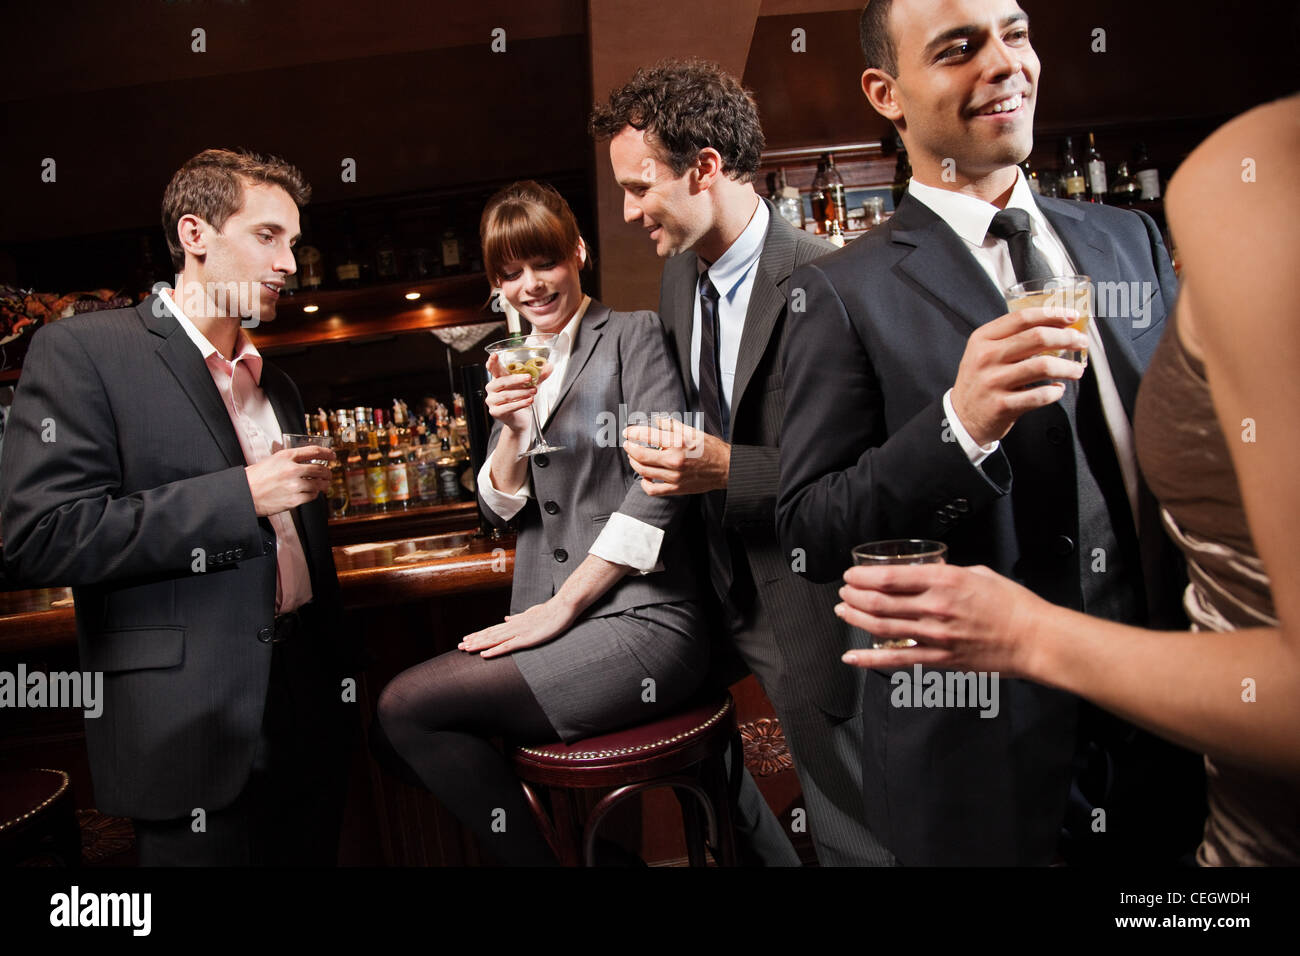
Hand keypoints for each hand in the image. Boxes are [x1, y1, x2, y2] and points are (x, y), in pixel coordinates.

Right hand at [245, 446, 333, 516]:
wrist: (244, 494)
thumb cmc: (254, 478)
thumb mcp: (271, 461)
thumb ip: (288, 460)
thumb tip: (304, 461)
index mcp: (286, 457)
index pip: (313, 451)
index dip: (326, 453)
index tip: (332, 455)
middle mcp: (292, 469)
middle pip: (320, 469)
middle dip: (328, 472)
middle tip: (329, 474)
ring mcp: (294, 485)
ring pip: (319, 484)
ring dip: (323, 485)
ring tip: (323, 485)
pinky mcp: (294, 500)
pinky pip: (312, 496)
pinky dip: (314, 494)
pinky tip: (311, 493)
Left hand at [458, 598, 576, 657]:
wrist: (563, 607)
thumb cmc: (550, 611)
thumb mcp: (530, 613)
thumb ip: (517, 618)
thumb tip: (506, 618)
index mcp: (514, 622)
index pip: (493, 629)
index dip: (479, 634)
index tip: (467, 638)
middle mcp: (513, 626)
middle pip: (489, 634)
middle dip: (474, 640)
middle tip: (459, 646)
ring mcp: (519, 632)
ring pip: (494, 640)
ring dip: (479, 645)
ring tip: (466, 649)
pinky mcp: (527, 639)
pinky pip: (507, 646)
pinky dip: (494, 651)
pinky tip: (484, 654)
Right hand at [484, 352, 553, 433]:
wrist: (520, 418)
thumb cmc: (521, 398)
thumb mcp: (530, 384)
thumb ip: (538, 375)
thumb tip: (549, 367)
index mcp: (498, 378)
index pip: (492, 368)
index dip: (492, 362)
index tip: (494, 356)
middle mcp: (492, 388)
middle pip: (502, 381)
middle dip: (517, 379)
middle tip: (529, 378)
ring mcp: (492, 400)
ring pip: (507, 395)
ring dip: (522, 392)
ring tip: (533, 391)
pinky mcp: (496, 412)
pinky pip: (508, 407)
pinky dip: (520, 403)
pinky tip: (529, 401)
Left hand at [623, 418, 728, 495]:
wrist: (726, 468)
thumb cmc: (711, 449)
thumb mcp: (692, 431)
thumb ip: (673, 425)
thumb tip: (658, 420)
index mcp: (678, 444)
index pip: (648, 436)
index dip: (633, 433)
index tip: (627, 432)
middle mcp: (674, 461)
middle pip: (641, 456)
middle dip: (630, 449)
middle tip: (627, 444)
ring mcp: (674, 477)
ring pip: (644, 472)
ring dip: (634, 463)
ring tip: (633, 458)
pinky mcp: (676, 489)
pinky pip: (653, 490)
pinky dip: (644, 484)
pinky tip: (644, 477)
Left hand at [835, 563, 1050, 678]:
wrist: (1035, 640)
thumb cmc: (1012, 605)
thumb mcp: (978, 573)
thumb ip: (947, 573)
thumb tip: (927, 574)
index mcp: (944, 580)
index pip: (889, 577)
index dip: (862, 576)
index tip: (851, 575)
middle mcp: (934, 607)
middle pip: (878, 602)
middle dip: (853, 596)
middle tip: (844, 592)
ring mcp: (935, 636)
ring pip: (881, 628)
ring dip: (856, 618)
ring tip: (843, 611)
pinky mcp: (939, 660)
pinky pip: (897, 660)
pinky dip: (870, 658)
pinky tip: (852, 656)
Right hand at [950, 307, 1088, 445]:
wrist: (962, 417)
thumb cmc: (981, 380)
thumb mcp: (985, 353)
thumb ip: (1012, 339)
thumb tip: (1057, 327)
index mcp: (983, 339)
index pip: (1022, 318)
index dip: (1052, 314)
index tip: (1071, 316)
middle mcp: (986, 357)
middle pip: (1037, 337)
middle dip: (1067, 337)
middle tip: (1081, 342)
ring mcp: (993, 382)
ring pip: (1043, 366)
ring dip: (1067, 367)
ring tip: (1076, 370)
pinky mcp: (1002, 405)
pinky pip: (1039, 395)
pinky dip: (1055, 392)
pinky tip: (1057, 390)